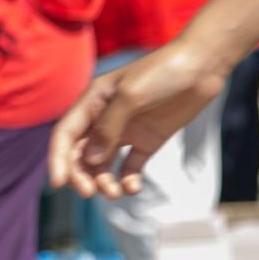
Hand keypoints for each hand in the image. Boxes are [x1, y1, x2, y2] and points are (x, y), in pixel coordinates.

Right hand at [47, 38, 227, 197]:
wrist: (201, 66)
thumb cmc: (163, 72)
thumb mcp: (130, 96)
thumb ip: (108, 128)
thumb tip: (90, 159)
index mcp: (93, 102)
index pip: (65, 134)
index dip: (57, 159)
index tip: (57, 184)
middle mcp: (104, 118)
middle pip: (80, 154)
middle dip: (80, 175)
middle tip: (89, 192)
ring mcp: (126, 130)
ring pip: (103, 164)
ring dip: (103, 181)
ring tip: (115, 193)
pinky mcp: (147, 140)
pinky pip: (130, 166)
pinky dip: (128, 180)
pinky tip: (133, 188)